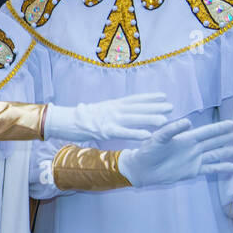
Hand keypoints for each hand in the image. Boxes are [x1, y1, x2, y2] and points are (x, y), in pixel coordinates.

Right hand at [44, 92, 171, 142]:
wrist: (62, 120)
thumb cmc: (78, 117)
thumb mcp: (96, 111)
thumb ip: (108, 111)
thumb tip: (118, 111)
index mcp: (111, 104)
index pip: (133, 99)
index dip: (149, 97)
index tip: (163, 96)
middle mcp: (113, 109)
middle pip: (137, 108)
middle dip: (154, 107)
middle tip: (171, 107)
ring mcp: (109, 119)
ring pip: (133, 118)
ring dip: (150, 119)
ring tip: (165, 120)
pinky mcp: (104, 130)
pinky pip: (123, 132)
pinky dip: (136, 133)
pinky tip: (148, 136)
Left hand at [119, 118, 232, 186]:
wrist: (141, 169)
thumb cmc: (147, 151)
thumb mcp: (158, 138)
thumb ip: (171, 130)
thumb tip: (188, 122)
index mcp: (186, 138)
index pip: (207, 132)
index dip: (219, 128)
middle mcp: (193, 148)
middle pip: (215, 141)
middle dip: (228, 137)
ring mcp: (194, 159)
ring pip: (215, 154)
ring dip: (228, 152)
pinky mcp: (193, 171)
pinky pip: (210, 169)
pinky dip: (222, 168)